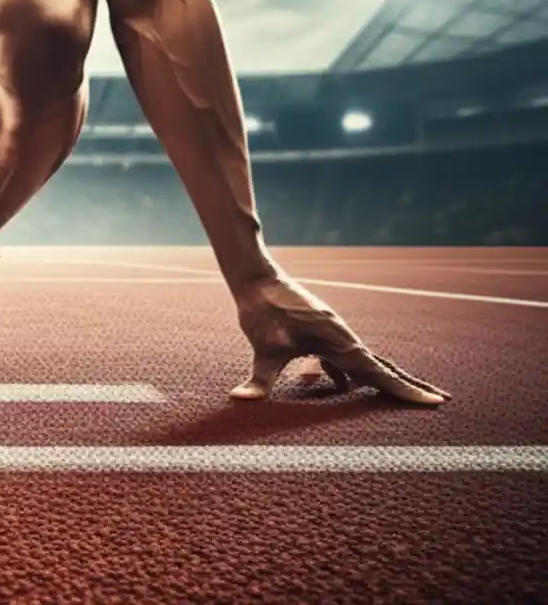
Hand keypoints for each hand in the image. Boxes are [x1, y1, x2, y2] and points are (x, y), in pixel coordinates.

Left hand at [230, 277, 450, 405]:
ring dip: (383, 379)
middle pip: (383, 367)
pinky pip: (341, 357)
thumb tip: (239, 400)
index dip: (405, 391)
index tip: (434, 402)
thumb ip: (258, 380)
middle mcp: (343, 338)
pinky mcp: (321, 331)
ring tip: (403, 395)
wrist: (257, 279)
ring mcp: (334, 334)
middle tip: (442, 400)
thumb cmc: (262, 312)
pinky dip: (346, 374)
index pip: (379, 374)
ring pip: (364, 362)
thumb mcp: (263, 349)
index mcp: (339, 344)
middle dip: (410, 385)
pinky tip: (341, 387)